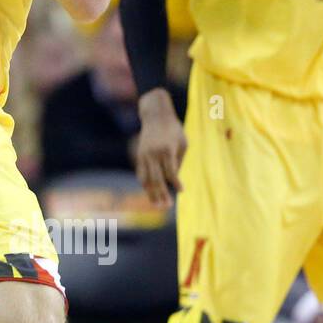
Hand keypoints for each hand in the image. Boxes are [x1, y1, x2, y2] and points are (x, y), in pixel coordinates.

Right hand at [135, 88, 185, 207]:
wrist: (155, 116)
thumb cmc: (173, 129)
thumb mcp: (182, 143)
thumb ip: (178, 161)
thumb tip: (173, 179)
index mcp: (167, 150)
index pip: (171, 171)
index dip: (176, 183)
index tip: (182, 191)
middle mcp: (153, 154)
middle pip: (156, 179)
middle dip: (162, 194)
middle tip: (167, 207)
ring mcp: (144, 156)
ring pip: (146, 179)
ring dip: (151, 194)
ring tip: (157, 205)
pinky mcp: (139, 156)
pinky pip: (141, 174)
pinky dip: (146, 185)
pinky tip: (151, 194)